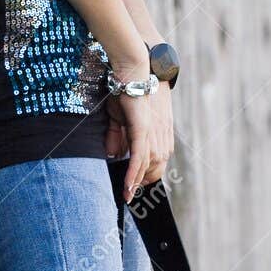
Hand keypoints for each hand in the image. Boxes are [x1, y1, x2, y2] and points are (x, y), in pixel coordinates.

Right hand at [107, 84, 173, 200]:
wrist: (130, 75)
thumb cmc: (124, 94)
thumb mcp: (118, 120)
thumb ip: (116, 138)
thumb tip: (112, 154)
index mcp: (155, 135)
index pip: (154, 162)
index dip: (145, 176)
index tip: (134, 187)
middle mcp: (158, 137)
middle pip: (154, 168)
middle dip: (141, 183)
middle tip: (129, 195)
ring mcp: (151, 135)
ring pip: (146, 167)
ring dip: (135, 182)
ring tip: (126, 194)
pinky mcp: (142, 132)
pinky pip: (139, 159)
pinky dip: (133, 174)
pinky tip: (128, 185)